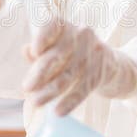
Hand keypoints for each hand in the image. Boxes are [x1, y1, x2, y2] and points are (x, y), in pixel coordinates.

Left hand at [22, 18, 136, 115]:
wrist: (111, 65)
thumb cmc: (71, 55)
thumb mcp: (56, 49)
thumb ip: (39, 51)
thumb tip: (26, 50)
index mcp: (64, 27)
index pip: (53, 25)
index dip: (43, 37)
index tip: (34, 51)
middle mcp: (80, 36)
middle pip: (58, 54)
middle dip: (40, 73)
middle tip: (27, 88)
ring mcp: (92, 54)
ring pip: (67, 75)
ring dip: (50, 91)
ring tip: (36, 103)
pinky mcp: (99, 73)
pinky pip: (82, 89)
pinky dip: (69, 102)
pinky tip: (58, 111)